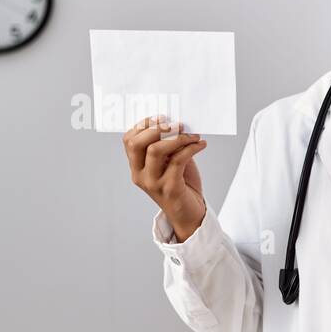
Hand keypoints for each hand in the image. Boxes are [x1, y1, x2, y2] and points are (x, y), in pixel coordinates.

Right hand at [124, 116, 207, 241]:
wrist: (190, 215)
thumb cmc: (182, 185)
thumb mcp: (171, 163)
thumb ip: (169, 146)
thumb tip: (177, 124)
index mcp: (136, 167)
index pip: (129, 140)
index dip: (143, 125)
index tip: (162, 116)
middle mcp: (140, 175)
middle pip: (137, 143)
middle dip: (157, 128)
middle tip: (178, 123)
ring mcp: (153, 183)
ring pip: (156, 150)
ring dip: (177, 138)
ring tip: (193, 135)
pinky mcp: (170, 188)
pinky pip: (178, 160)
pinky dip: (191, 148)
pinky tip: (201, 144)